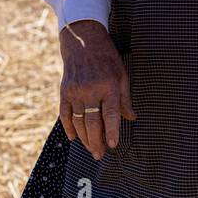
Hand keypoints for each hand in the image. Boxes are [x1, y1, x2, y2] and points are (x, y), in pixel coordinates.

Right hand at [59, 19, 135, 159]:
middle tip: (100, 155)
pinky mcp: (65, 91)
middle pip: (93, 122)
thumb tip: (132, 118)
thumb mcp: (122, 75)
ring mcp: (75, 91)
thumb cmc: (107, 59)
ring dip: (84, 138)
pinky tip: (74, 138)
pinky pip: (65, 114)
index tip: (113, 145)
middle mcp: (91, 90)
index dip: (112, 131)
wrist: (83, 42)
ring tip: (91, 149)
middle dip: (97, 141)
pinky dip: (69, 127)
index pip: (110, 114)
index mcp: (109, 86)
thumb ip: (125, 98)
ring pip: (79, 121)